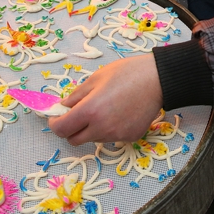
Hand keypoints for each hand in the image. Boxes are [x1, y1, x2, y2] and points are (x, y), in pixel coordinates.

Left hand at [47, 53, 162, 144]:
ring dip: (91, 128)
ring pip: (94, 138)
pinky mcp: (130, 138)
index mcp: (90, 111)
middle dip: (71, 129)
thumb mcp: (96, 78)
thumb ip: (76, 95)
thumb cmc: (127, 73)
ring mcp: (117, 135)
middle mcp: (102, 128)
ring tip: (105, 109)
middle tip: (77, 115)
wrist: (159, 79)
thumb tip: (63, 107)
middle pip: (74, 140)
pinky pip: (112, 137)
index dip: (55, 123)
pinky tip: (120, 113)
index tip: (57, 117)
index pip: (61, 129)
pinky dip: (109, 129)